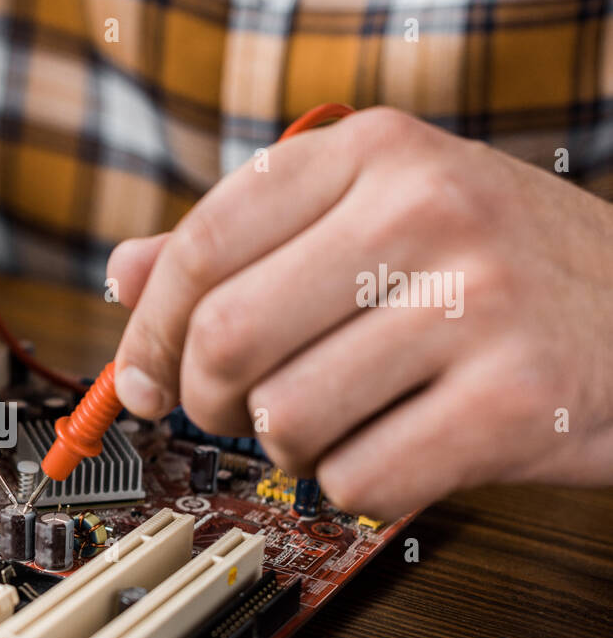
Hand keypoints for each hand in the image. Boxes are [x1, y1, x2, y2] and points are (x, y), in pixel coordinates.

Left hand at [110, 107, 612, 517]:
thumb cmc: (503, 268)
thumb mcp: (382, 213)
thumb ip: (251, 239)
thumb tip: (125, 274)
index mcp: (375, 153)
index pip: (202, 244)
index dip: (148, 329)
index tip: (143, 378)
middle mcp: (424, 212)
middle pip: (225, 335)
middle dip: (203, 399)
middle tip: (226, 413)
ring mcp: (476, 306)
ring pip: (283, 417)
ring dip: (289, 445)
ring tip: (337, 421)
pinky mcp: (513, 401)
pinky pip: (357, 477)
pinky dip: (356, 484)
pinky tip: (398, 450)